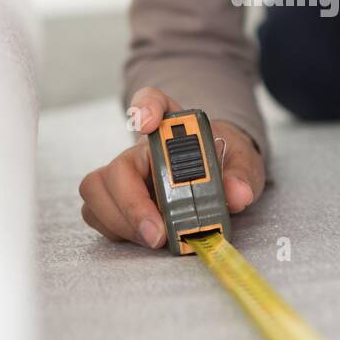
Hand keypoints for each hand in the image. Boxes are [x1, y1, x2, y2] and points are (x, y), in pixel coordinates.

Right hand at [78, 86, 265, 248]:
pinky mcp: (113, 199)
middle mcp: (142, 150)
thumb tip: (237, 193)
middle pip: (118, 165)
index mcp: (174, 129)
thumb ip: (242, 176)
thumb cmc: (225, 165)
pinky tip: (143, 237)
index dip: (145, 108)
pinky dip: (117, 230)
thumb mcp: (243, 165)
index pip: (152, 101)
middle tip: (158, 232)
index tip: (147, 124)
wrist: (216, 179)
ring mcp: (124, 175)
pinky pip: (96, 212)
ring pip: (97, 189)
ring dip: (123, 220)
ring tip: (154, 238)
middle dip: (133, 203)